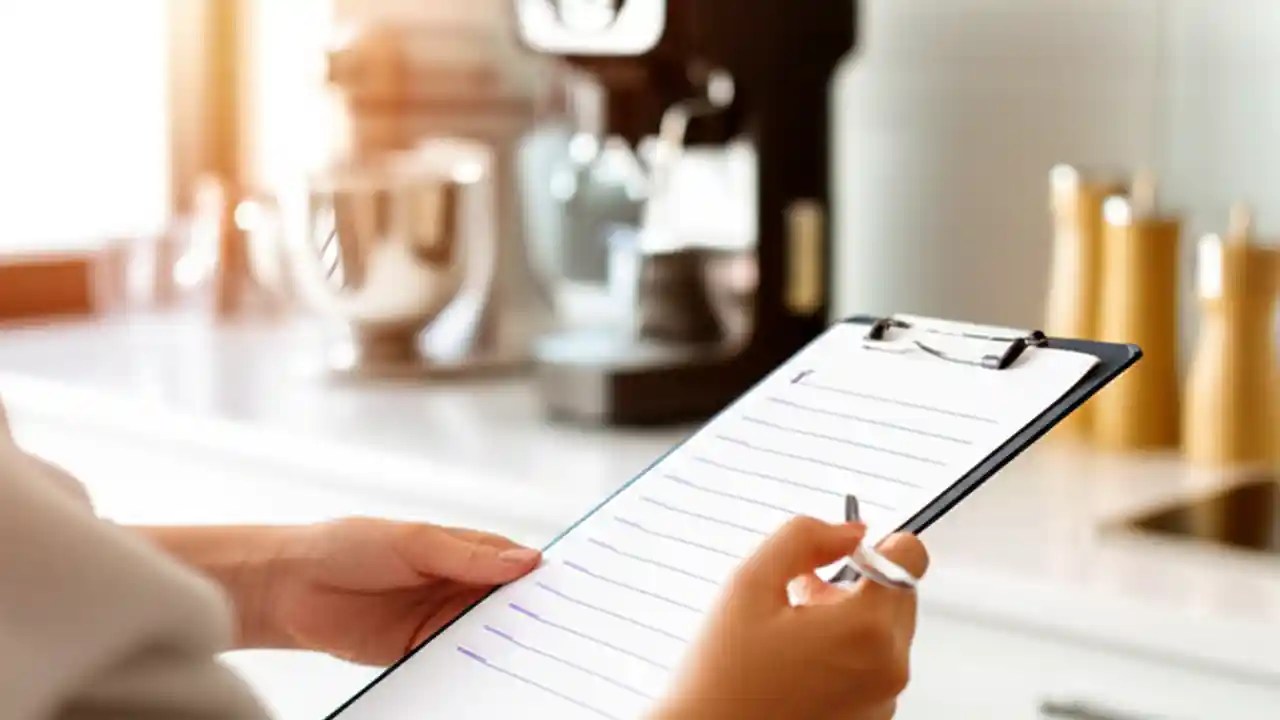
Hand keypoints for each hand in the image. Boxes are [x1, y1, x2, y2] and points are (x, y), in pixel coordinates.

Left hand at [265, 518, 541, 664]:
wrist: (290, 587)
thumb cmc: (347, 546)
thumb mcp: (412, 541)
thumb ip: (466, 555)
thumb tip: (524, 561)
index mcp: (463, 550)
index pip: (516, 564)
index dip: (542, 577)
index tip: (571, 593)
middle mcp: (458, 585)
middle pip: (508, 605)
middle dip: (531, 616)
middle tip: (557, 632)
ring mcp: (441, 620)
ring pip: (488, 635)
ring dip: (506, 644)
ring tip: (531, 656)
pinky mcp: (422, 651)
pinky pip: (457, 661)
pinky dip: (474, 667)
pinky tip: (490, 673)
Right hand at [650, 517, 928, 719]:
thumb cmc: (723, 675)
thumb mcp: (749, 584)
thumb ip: (803, 538)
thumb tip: (849, 530)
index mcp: (867, 629)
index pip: (910, 555)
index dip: (871, 545)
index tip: (837, 556)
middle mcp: (889, 668)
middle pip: (898, 592)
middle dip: (855, 584)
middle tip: (800, 596)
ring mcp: (883, 700)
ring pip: (885, 630)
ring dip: (848, 620)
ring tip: (790, 634)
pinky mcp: (871, 719)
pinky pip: (873, 667)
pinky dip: (845, 656)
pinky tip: (797, 664)